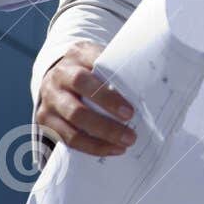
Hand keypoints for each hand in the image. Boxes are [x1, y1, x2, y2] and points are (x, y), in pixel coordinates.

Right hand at [36, 40, 136, 157]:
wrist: (56, 72)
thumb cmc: (90, 66)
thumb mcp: (101, 56)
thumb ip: (119, 66)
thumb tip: (157, 80)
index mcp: (77, 55)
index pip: (92, 70)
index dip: (109, 94)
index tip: (130, 110)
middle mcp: (59, 76)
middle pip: (80, 99)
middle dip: (106, 117)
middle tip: (131, 128)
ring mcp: (49, 99)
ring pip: (73, 122)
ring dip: (100, 136)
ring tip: (125, 143)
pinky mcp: (45, 119)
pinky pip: (66, 138)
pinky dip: (90, 146)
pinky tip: (110, 149)